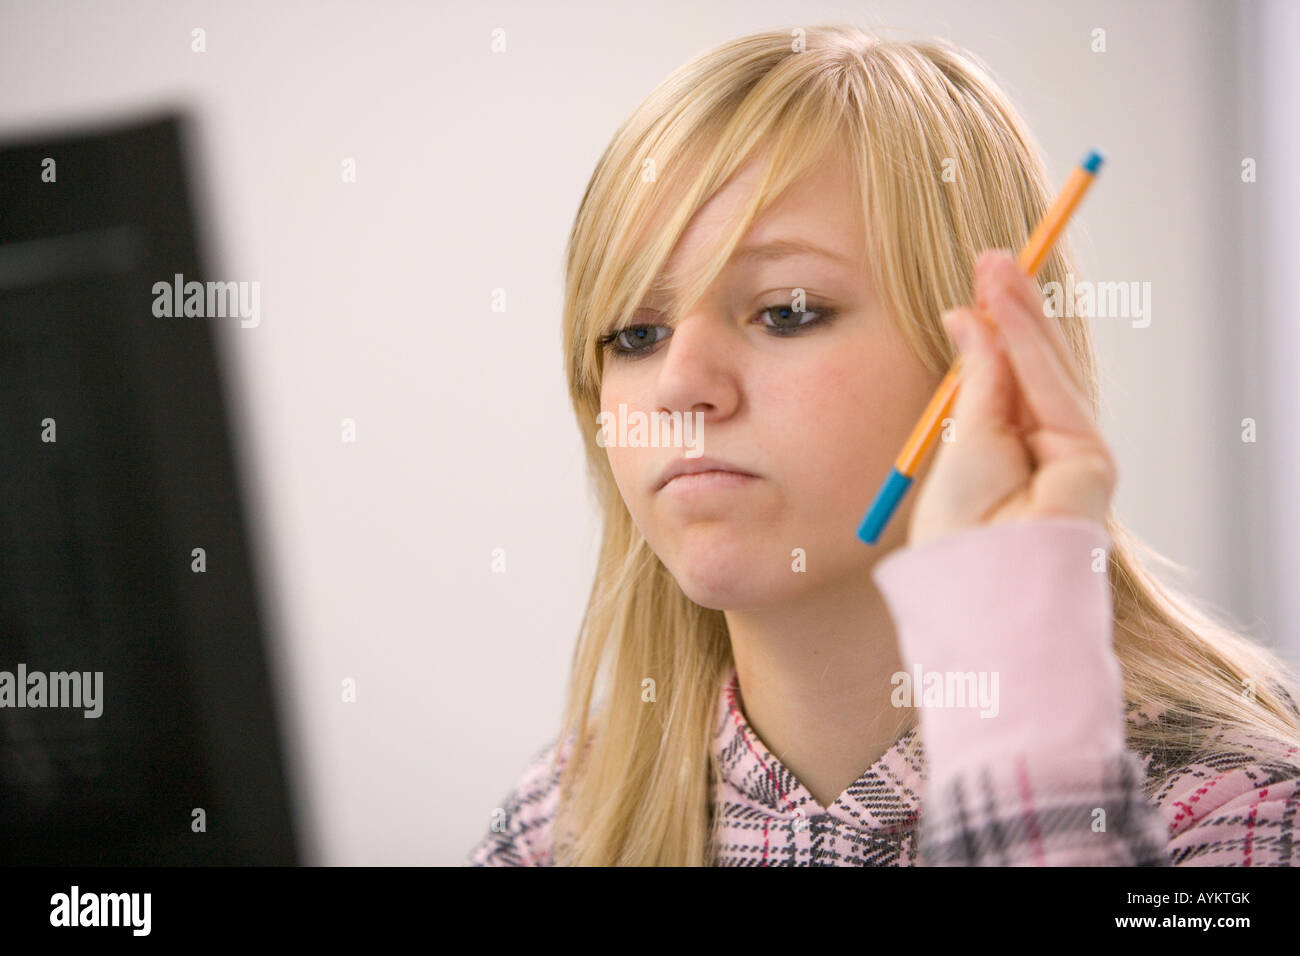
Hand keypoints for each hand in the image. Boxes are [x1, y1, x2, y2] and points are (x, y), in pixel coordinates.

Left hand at [906, 249, 1116, 548]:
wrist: (986, 584)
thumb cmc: (961, 531)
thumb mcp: (960, 440)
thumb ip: (976, 380)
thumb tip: (964, 318)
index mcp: (1008, 448)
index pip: (1007, 376)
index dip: (994, 329)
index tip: (974, 286)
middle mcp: (1042, 447)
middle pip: (1033, 366)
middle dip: (1012, 311)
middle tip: (991, 258)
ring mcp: (1071, 452)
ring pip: (1046, 369)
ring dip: (1020, 314)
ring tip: (995, 266)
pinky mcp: (1090, 458)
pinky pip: (1054, 389)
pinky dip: (1029, 344)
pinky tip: (1004, 306)